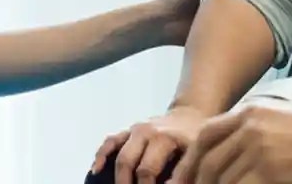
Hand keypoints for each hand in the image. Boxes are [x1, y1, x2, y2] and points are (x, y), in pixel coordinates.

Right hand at [90, 106, 207, 183]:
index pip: (146, 170)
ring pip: (116, 152)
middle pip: (126, 162)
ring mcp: (134, 130)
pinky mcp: (128, 131)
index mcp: (162, 138)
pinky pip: (110, 141)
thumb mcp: (195, 153)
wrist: (189, 116)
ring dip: (114, 175)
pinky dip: (101, 155)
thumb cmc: (193, 138)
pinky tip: (96, 170)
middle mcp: (145, 132)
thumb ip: (182, 173)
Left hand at [169, 105, 291, 183]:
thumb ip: (251, 132)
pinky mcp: (269, 171)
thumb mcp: (279, 123)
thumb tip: (226, 159)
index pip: (206, 135)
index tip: (182, 180)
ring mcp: (258, 148)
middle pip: (208, 161)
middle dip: (194, 182)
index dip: (190, 161)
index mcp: (250, 113)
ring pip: (220, 179)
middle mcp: (249, 127)